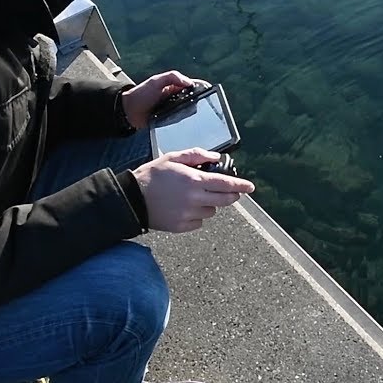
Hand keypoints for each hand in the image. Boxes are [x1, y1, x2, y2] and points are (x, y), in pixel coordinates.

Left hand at [120, 71, 209, 129]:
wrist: (128, 112)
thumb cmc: (141, 94)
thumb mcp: (156, 81)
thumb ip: (172, 77)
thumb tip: (189, 82)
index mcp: (174, 86)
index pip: (192, 85)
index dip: (202, 87)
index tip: (210, 90)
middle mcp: (176, 97)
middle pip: (194, 99)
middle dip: (201, 101)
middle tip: (209, 106)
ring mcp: (173, 109)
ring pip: (189, 111)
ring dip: (195, 113)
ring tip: (204, 117)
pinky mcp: (170, 120)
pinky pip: (181, 121)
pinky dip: (186, 122)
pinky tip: (192, 124)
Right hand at [132, 148, 255, 232]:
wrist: (132, 199)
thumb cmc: (152, 176)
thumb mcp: (173, 158)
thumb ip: (196, 155)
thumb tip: (216, 158)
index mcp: (194, 181)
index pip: (226, 184)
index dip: (241, 186)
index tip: (250, 187)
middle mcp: (195, 199)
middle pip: (224, 200)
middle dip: (230, 195)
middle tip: (228, 191)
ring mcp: (189, 215)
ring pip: (212, 211)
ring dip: (209, 204)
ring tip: (193, 196)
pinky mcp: (182, 227)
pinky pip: (199, 222)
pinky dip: (197, 215)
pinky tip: (184, 207)